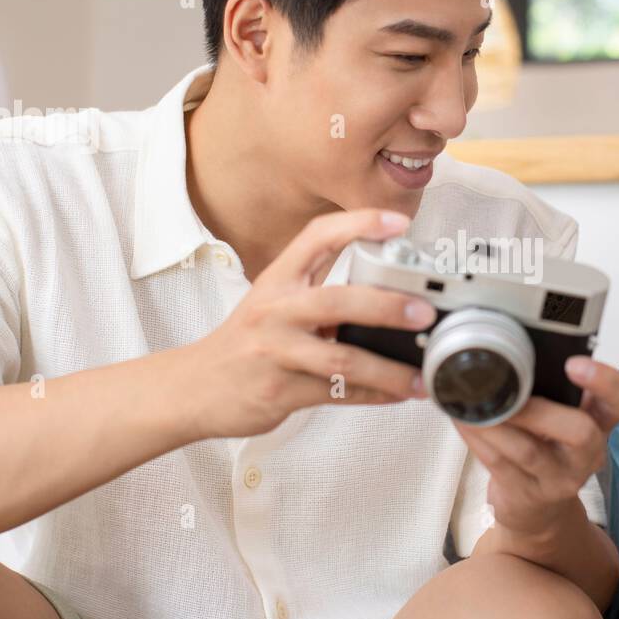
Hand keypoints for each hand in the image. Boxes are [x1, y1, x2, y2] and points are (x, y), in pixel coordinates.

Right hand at [179, 209, 435, 439]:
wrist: (194, 388)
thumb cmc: (244, 343)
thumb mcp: (273, 301)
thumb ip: (320, 289)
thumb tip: (385, 287)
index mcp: (278, 280)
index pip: (318, 236)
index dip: (359, 224)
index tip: (398, 223)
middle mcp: (276, 310)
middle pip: (337, 301)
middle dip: (387, 306)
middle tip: (424, 312)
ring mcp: (277, 351)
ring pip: (341, 358)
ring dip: (389, 369)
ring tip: (420, 375)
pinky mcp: (281, 390)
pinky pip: (337, 393)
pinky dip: (373, 394)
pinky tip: (398, 393)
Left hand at [453, 357, 618, 539]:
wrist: (538, 509)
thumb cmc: (548, 448)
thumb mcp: (563, 416)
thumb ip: (555, 387)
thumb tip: (515, 341)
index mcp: (601, 421)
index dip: (605, 382)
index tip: (574, 364)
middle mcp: (589, 452)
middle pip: (581, 433)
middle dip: (541, 411)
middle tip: (510, 389)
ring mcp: (560, 479)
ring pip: (530, 451)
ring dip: (497, 423)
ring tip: (473, 403)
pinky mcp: (528, 494)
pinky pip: (500, 464)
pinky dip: (478, 438)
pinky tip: (464, 420)